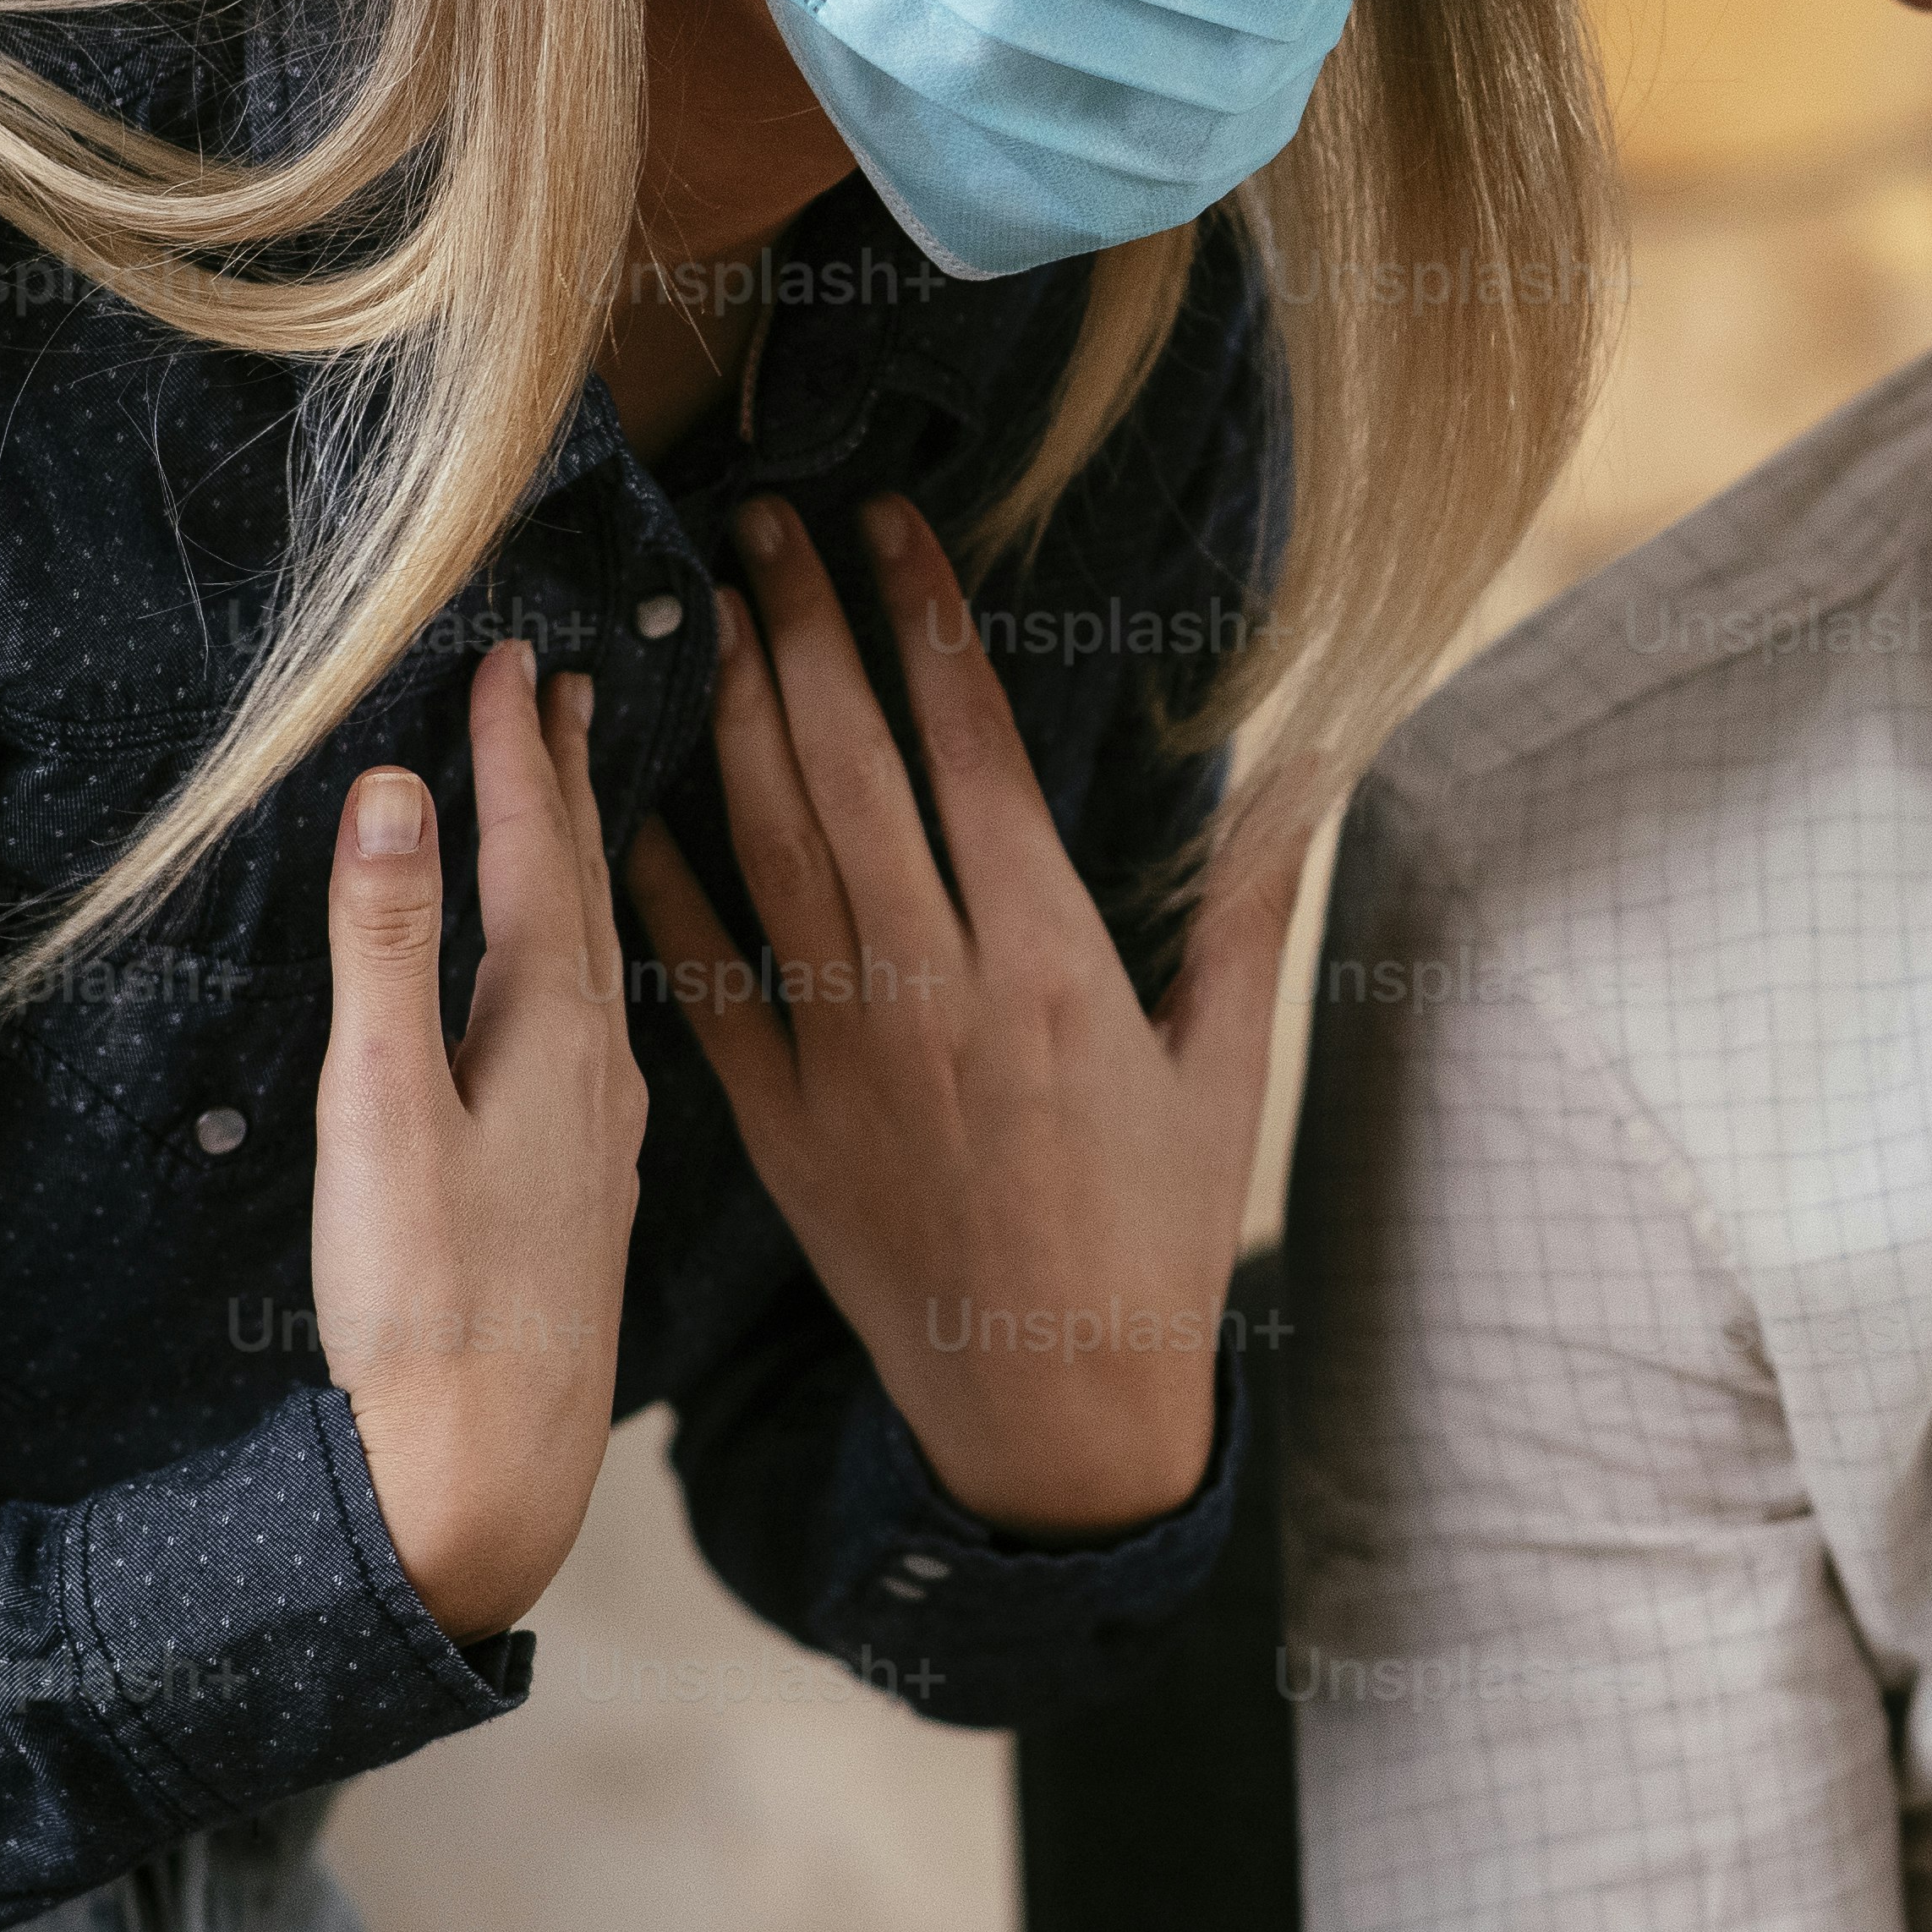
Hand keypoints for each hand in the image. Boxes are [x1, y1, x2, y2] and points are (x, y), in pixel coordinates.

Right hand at [314, 639, 648, 1640]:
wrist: (488, 1467)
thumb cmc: (424, 1298)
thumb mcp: (376, 1109)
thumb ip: (380, 950)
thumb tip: (390, 794)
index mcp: (551, 1029)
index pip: (539, 850)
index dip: (516, 749)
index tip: (512, 653)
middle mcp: (598, 1064)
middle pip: (587, 885)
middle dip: (567, 780)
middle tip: (566, 683)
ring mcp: (600, 1126)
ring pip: (603, 954)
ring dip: (585, 862)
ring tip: (576, 794)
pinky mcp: (583, 1182)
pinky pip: (598, 1023)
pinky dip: (585, 957)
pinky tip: (576, 982)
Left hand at [622, 490, 1303, 1532]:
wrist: (1055, 1412)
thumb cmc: (1157, 1233)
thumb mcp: (1226, 1068)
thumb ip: (1250, 904)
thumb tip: (1306, 759)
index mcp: (1057, 971)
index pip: (975, 753)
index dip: (926, 625)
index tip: (890, 526)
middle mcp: (940, 998)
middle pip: (850, 773)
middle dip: (804, 630)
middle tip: (765, 520)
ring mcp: (848, 1060)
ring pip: (768, 851)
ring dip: (730, 717)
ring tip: (708, 606)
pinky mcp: (780, 1123)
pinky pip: (705, 982)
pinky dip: (659, 882)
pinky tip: (625, 792)